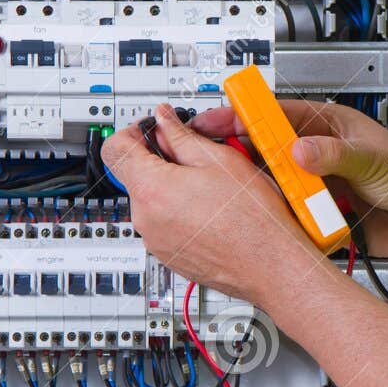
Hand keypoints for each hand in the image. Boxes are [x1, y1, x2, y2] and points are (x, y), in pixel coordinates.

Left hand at [100, 105, 319, 304]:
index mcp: (152, 189)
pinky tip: (211, 212)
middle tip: (196, 158)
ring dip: (172, 188)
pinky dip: (181, 213)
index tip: (151, 130)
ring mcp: (156, 242)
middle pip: (135, 175)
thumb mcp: (219, 160)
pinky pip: (164, 225)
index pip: (115, 148)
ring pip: (152, 201)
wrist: (272, 265)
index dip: (132, 131)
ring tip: (211, 189)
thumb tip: (164, 121)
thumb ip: (181, 135)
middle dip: (160, 161)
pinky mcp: (169, 256)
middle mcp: (145, 219)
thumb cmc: (253, 218)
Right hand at [189, 99, 387, 267]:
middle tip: (218, 161)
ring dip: (262, 191)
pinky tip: (271, 220)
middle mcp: (319, 154)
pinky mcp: (320, 216)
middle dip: (244, 155)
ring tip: (244, 194)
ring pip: (276, 185)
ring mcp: (318, 185)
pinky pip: (291, 216)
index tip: (221, 119)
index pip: (278, 115)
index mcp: (330, 126)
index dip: (247, 115)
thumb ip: (336, 156)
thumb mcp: (374, 159)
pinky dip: (281, 219)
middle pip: (268, 150)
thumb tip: (299, 153)